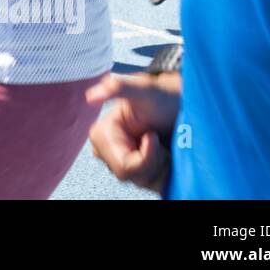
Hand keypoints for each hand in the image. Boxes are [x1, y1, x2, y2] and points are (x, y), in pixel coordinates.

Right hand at [86, 72, 179, 192]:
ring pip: (140, 180)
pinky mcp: (133, 168)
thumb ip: (118, 87)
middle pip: (130, 175)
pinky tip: (165, 154)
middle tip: (160, 140)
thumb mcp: (144, 88)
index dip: (146, 157)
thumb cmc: (161, 97)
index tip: (154, 135)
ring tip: (164, 144)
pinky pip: (148, 183)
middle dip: (152, 162)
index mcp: (102, 134)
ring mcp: (119, 160)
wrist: (178, 106)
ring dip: (160, 166)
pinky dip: (162, 172)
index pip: (123, 166)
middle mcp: (105, 150)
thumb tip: (91, 97)